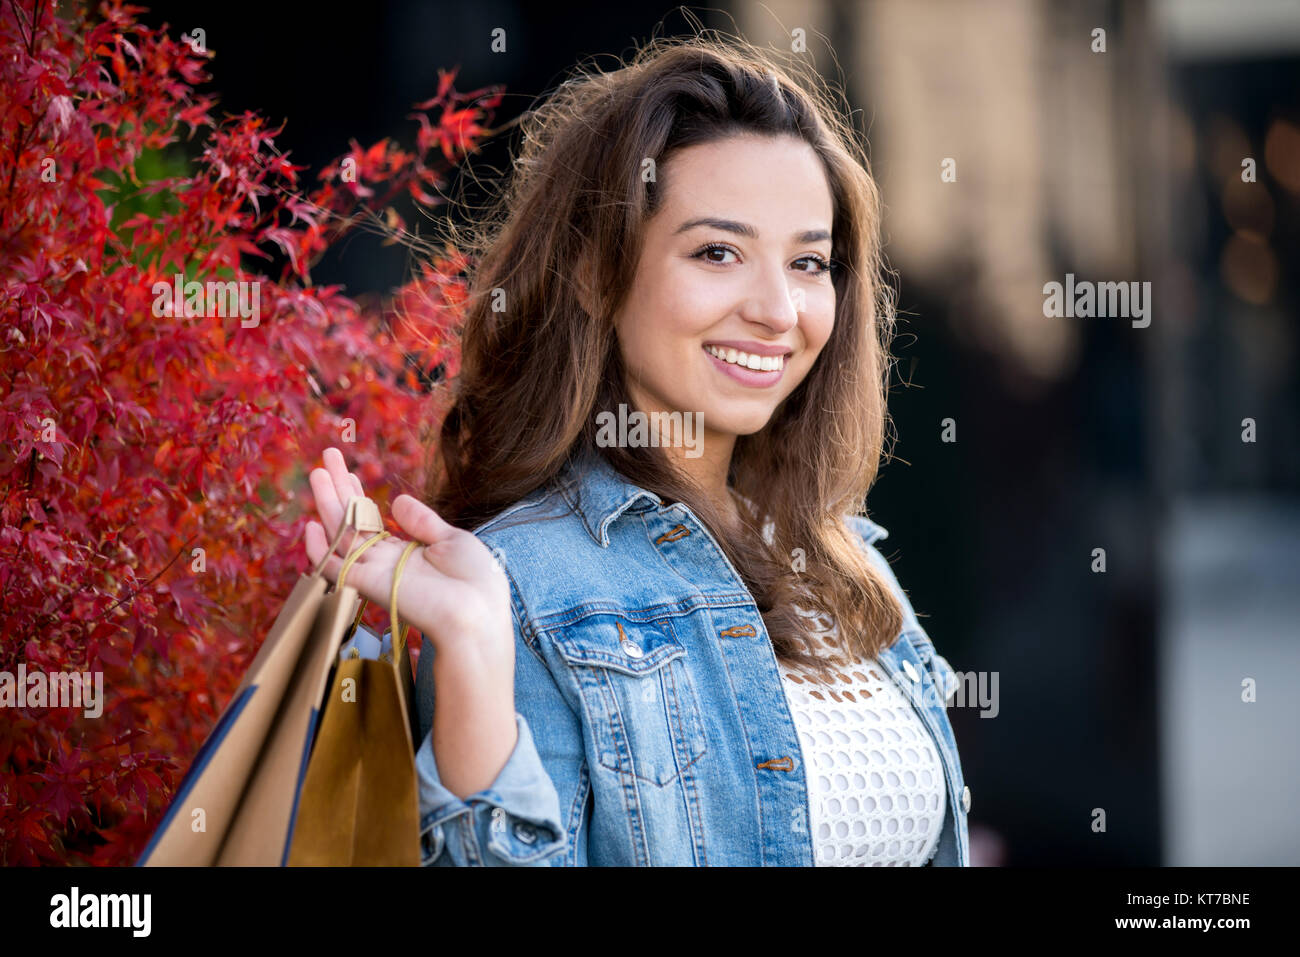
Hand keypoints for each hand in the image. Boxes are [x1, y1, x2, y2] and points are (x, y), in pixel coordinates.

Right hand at [302, 447, 513, 670]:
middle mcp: (386, 562)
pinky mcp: (369, 585)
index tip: (348, 470)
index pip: (373, 521)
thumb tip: (397, 500)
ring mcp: (376, 573)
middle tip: (327, 458)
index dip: (359, 495)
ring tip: (317, 471)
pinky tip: (311, 526)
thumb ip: (422, 522)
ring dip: (327, 504)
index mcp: (406, 552)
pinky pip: (336, 568)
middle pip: (352, 522)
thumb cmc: (475, 581)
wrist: (479, 613)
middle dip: (338, 489)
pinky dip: (321, 551)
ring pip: (341, 536)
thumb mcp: (452, 540)